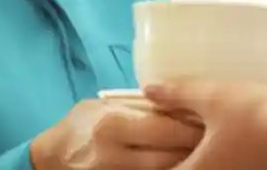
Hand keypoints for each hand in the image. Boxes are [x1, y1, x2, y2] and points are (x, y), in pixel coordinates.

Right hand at [29, 99, 203, 169]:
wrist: (50, 159)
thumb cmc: (79, 126)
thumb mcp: (104, 107)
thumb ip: (138, 108)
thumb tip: (178, 103)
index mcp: (114, 124)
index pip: (167, 129)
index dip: (195, 127)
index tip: (212, 120)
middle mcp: (117, 154)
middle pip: (172, 156)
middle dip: (197, 149)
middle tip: (216, 139)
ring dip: (187, 163)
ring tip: (203, 152)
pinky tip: (179, 163)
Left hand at [145, 80, 266, 168]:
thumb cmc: (259, 111)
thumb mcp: (211, 95)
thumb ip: (177, 94)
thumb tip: (149, 89)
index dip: (154, 168)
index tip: (147, 161)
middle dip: (182, 163)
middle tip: (175, 153)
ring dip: (212, 162)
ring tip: (211, 146)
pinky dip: (237, 161)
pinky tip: (243, 145)